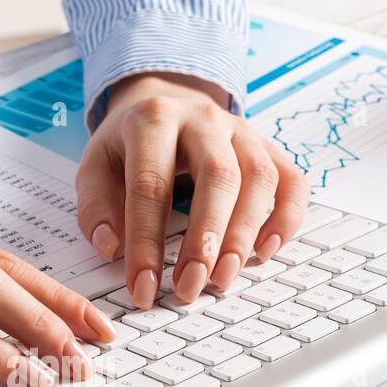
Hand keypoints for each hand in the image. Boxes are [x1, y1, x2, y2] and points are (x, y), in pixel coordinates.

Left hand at [75, 73, 308, 308]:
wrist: (162, 98)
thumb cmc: (127, 144)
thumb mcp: (95, 165)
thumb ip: (96, 207)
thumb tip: (112, 249)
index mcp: (153, 119)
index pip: (151, 185)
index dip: (146, 242)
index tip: (142, 288)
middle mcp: (204, 120)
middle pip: (217, 176)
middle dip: (205, 239)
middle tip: (191, 286)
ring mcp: (242, 131)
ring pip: (259, 178)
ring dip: (244, 234)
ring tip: (224, 277)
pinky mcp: (268, 147)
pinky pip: (292, 180)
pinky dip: (287, 218)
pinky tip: (266, 251)